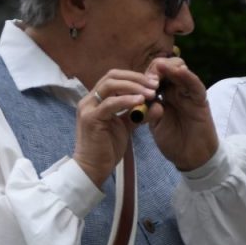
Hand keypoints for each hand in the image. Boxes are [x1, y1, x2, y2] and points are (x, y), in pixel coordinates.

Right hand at [73, 70, 147, 185]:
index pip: (114, 78)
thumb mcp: (125, 126)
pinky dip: (126, 100)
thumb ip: (138, 114)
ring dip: (133, 87)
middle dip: (136, 78)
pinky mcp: (91, 118)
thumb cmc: (107, 148)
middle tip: (154, 84)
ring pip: (110, 85)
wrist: (93, 168)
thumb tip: (157, 105)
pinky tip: (140, 101)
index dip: (135, 77)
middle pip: (112, 76)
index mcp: (96, 99)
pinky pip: (110, 103)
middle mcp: (89, 100)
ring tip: (150, 92)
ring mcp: (88, 108)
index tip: (153, 82)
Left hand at [141, 56, 217, 172]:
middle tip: (148, 75)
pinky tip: (180, 71)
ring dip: (170, 68)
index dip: (145, 76)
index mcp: (164, 95)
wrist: (189, 157)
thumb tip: (134, 96)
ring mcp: (189, 93)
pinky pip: (195, 84)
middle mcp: (177, 90)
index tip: (136, 81)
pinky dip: (188, 76)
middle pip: (168, 68)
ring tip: (160, 68)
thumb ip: (147, 109)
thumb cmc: (173, 140)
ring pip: (181, 70)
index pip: (155, 76)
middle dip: (157, 69)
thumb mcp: (154, 123)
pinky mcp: (201, 100)